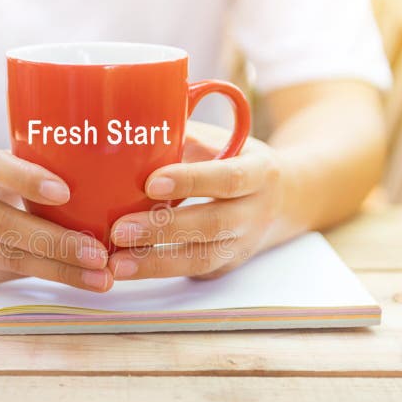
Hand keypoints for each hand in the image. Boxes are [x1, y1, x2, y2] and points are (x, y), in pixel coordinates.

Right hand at [0, 144, 112, 291]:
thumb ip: (30, 167)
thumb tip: (104, 178)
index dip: (25, 179)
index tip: (64, 191)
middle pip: (5, 225)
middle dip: (57, 242)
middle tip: (99, 253)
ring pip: (10, 258)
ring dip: (60, 270)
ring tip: (100, 276)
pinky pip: (11, 274)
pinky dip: (50, 275)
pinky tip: (82, 278)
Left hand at [108, 136, 287, 280]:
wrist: (284, 199)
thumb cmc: (236, 161)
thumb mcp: (221, 142)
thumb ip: (185, 137)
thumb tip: (134, 131)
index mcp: (258, 172)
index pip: (227, 178)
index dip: (191, 181)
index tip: (151, 183)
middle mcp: (254, 212)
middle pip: (212, 225)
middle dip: (162, 229)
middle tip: (120, 230)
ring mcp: (242, 243)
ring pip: (201, 258)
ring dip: (155, 263)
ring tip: (117, 263)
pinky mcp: (226, 264)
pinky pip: (192, 271)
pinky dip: (157, 270)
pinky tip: (126, 268)